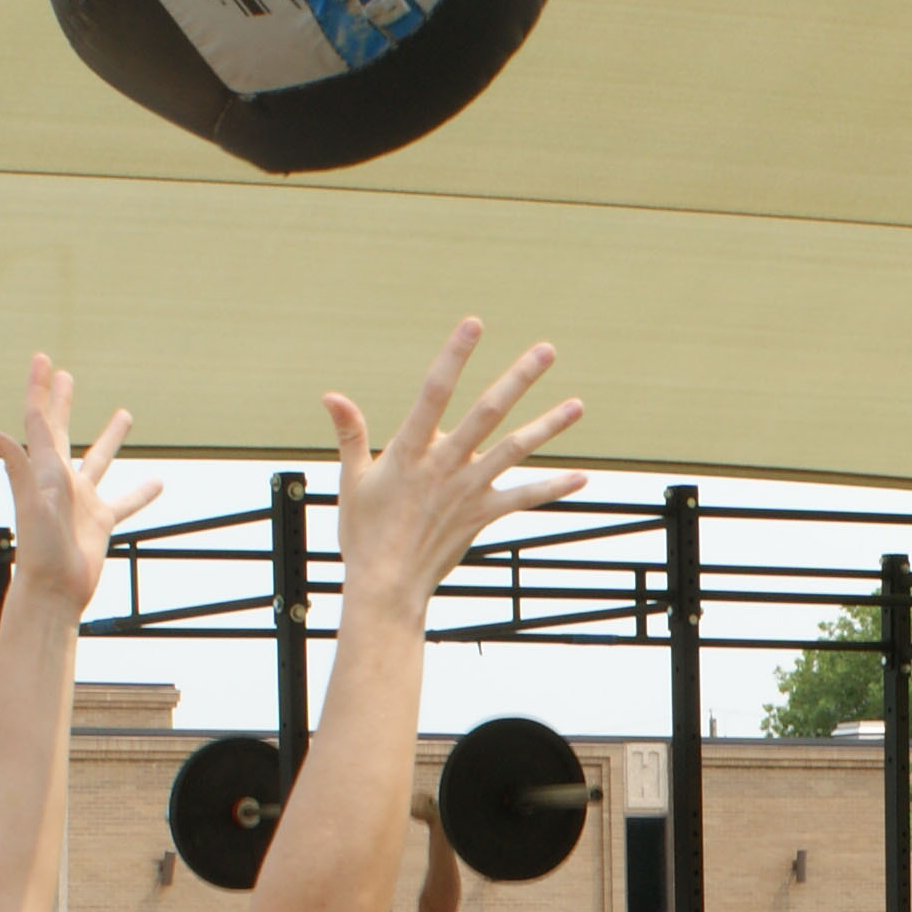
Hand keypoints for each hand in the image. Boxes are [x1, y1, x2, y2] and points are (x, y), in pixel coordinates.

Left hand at [0, 355, 160, 603]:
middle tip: (66, 376)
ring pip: (100, 460)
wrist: (54, 589)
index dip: (40, 389)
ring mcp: (82, 500)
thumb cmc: (40, 546)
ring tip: (124, 414)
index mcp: (43, 468)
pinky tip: (158, 481)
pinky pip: (125, 501)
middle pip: (62, 431)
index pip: (39, 420)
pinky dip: (142, 492)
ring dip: (110, 437)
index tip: (43, 359)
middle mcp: (60, 479)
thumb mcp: (33, 498)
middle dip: (62, 402)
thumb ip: (22, 463)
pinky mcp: (100, 521)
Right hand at [321, 322, 585, 627]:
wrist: (386, 586)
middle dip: (518, 378)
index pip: (434, 391)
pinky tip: (580, 477)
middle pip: (487, 412)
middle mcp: (444, 465)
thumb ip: (349, 433)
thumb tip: (331, 396)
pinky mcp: (482, 515)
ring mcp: (467, 490)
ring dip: (548, 426)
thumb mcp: (352, 478)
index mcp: (409, 450)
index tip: (473, 325)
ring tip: (578, 405)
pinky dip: (552, 489)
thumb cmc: (364, 534)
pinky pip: (523, 499)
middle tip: (546, 350)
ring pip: (514, 450)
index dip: (454, 356)